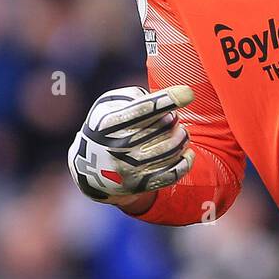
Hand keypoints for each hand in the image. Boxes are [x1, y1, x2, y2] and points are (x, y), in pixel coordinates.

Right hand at [67, 85, 195, 204]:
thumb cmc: (107, 126)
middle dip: (174, 119)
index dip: (168, 100)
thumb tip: (164, 99)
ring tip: (179, 133)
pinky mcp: (141, 184)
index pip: (144, 109)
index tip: (188, 93)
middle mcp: (118, 146)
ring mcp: (130, 167)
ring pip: (172, 148)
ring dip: (182, 137)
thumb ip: (133, 96)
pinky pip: (173, 173)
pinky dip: (186, 162)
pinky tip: (187, 152)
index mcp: (109, 123)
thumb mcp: (108, 104)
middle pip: (164, 126)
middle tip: (171, 119)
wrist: (91, 167)